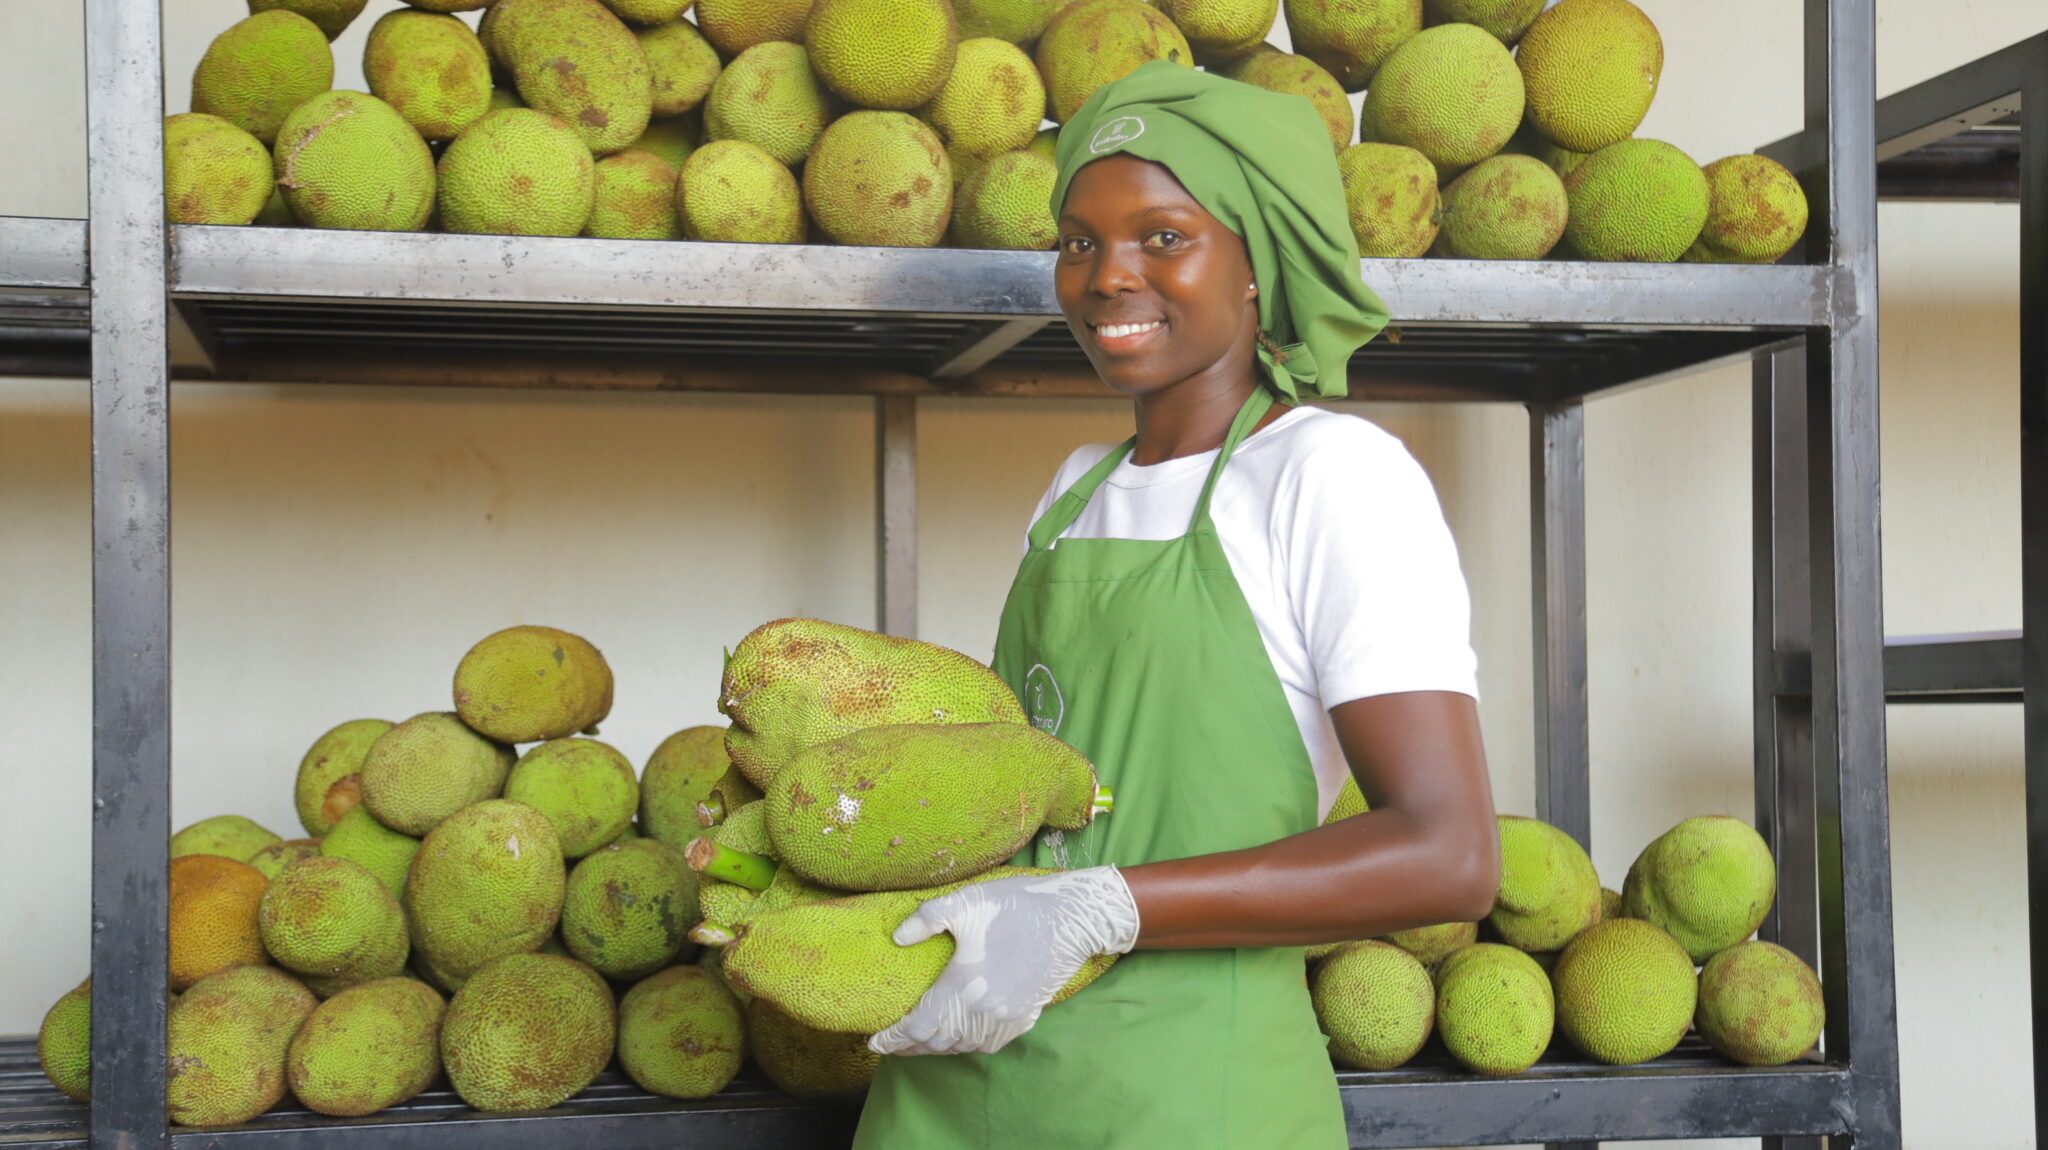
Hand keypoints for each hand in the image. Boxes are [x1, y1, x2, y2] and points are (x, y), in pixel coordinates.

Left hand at [868, 866, 1140, 1056]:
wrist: (1072, 917)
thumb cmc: (1017, 905)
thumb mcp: (967, 902)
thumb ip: (928, 919)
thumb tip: (898, 938)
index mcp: (965, 982)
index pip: (920, 1024)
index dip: (895, 1037)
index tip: (874, 1041)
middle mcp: (985, 1008)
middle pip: (939, 1041)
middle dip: (910, 1046)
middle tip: (890, 1045)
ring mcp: (1008, 1016)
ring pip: (963, 1046)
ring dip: (937, 1048)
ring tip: (918, 1044)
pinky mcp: (1025, 1016)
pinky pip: (989, 1043)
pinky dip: (967, 1046)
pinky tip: (958, 1039)